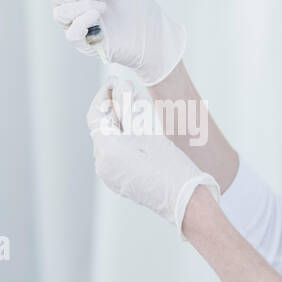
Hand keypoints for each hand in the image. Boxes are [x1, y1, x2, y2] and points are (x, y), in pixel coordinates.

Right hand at [40, 0, 186, 85]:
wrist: (154, 29)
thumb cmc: (135, 3)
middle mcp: (71, 7)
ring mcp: (76, 26)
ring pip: (59, 12)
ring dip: (83, 4)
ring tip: (103, 6)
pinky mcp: (85, 44)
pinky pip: (71, 33)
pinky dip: (83, 20)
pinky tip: (98, 16)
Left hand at [87, 76, 219, 238]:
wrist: (185, 199)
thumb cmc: (172, 165)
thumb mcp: (150, 130)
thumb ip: (130, 106)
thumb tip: (120, 85)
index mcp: (108, 149)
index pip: (96, 115)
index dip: (103, 96)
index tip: (113, 83)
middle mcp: (102, 164)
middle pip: (101, 128)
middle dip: (112, 110)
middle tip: (125, 91)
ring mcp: (108, 176)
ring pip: (107, 142)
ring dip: (117, 125)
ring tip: (134, 111)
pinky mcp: (117, 182)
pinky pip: (112, 156)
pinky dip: (120, 142)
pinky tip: (136, 133)